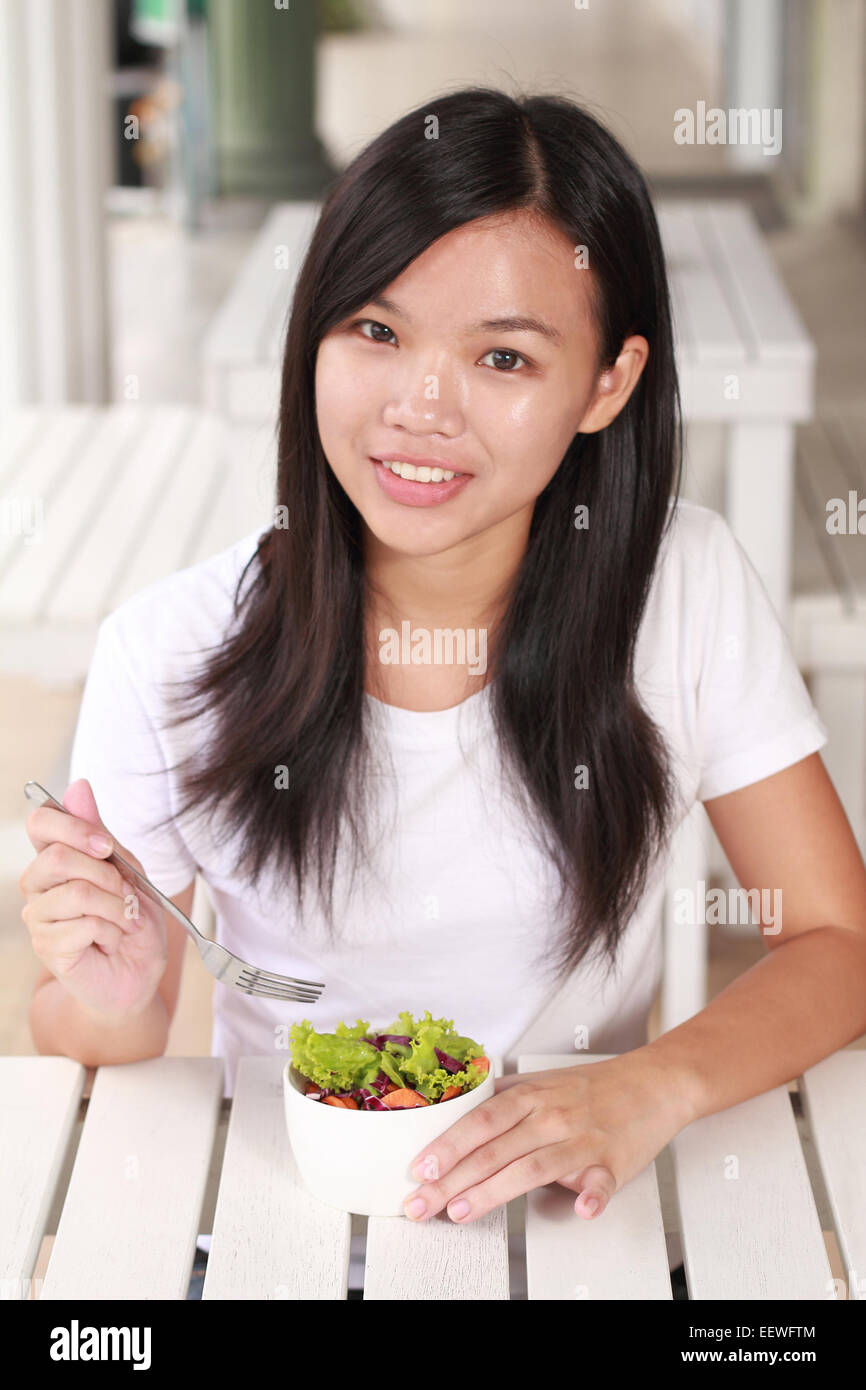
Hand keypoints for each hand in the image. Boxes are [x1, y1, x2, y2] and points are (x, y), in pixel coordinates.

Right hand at [19, 777, 168, 1021]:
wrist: (138, 973)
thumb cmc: (133, 921)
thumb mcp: (130, 870)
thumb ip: (101, 833)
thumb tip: (78, 786)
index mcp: (57, 858)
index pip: (41, 821)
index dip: (73, 826)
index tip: (106, 847)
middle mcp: (39, 884)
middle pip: (56, 856)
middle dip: (107, 874)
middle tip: (126, 896)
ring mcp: (38, 916)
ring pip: (76, 892)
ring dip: (116, 907)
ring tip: (123, 922)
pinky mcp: (47, 947)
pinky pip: (83, 926)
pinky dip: (112, 932)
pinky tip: (111, 942)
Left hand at [403, 1052, 695, 1224]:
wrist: (653, 1082)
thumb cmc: (595, 1087)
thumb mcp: (543, 1080)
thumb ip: (503, 1098)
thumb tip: (459, 1108)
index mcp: (532, 1096)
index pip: (480, 1121)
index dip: (448, 1145)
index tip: (420, 1168)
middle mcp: (553, 1115)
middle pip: (494, 1148)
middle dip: (451, 1179)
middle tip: (421, 1203)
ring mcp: (582, 1139)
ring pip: (532, 1166)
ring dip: (493, 1191)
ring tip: (462, 1211)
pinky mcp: (613, 1162)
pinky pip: (602, 1182)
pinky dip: (592, 1197)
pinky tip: (580, 1209)